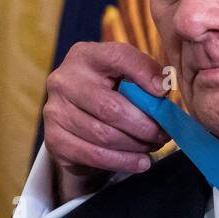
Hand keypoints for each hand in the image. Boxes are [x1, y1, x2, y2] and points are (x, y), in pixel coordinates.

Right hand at [43, 41, 170, 202]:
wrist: (78, 116)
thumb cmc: (113, 90)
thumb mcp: (128, 74)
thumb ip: (147, 75)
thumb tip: (162, 88)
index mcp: (86, 55)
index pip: (118, 57)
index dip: (144, 74)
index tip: (164, 93)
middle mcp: (64, 80)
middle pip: (112, 108)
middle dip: (145, 126)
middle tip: (164, 134)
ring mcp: (54, 110)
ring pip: (104, 136)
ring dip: (137, 146)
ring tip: (154, 146)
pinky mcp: (54, 138)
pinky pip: (94, 155)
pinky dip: (123, 161)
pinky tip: (141, 162)